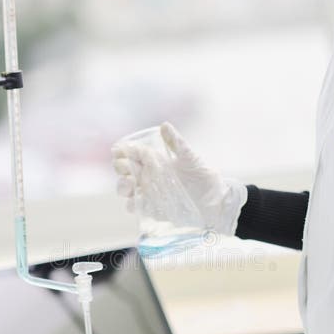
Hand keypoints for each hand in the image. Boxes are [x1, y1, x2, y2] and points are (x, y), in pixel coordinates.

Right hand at [111, 122, 246, 235]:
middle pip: (124, 170)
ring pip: (125, 189)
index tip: (119, 150)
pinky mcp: (152, 209)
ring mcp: (148, 192)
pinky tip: (135, 201)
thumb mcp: (190, 158)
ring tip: (129, 184)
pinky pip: (135, 207)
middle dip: (120, 167)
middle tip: (124, 167)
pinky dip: (132, 204)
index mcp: (155, 161)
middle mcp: (148, 176)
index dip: (123, 150)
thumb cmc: (204, 176)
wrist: (215, 202)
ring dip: (122, 185)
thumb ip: (176, 143)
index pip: (132, 153)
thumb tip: (164, 125)